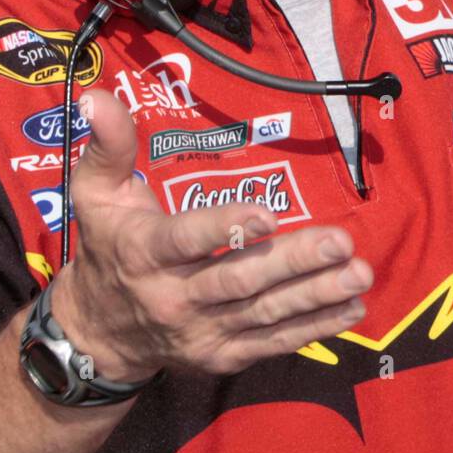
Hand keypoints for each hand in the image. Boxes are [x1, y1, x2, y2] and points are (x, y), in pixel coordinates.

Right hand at [53, 90, 371, 381]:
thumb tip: (99, 98)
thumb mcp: (94, 195)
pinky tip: (351, 307)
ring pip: (265, 312)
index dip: (226, 227)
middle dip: (294, 261)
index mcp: (145, 252)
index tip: (268, 213)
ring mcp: (202, 331)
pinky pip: (273, 342)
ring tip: (358, 272)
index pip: (187, 240)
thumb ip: (107, 146)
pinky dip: (315, 327)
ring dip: (316, 294)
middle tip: (340, 242)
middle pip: (240, 279)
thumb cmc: (108, 248)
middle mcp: (175, 297)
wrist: (97, 334)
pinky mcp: (223, 354)